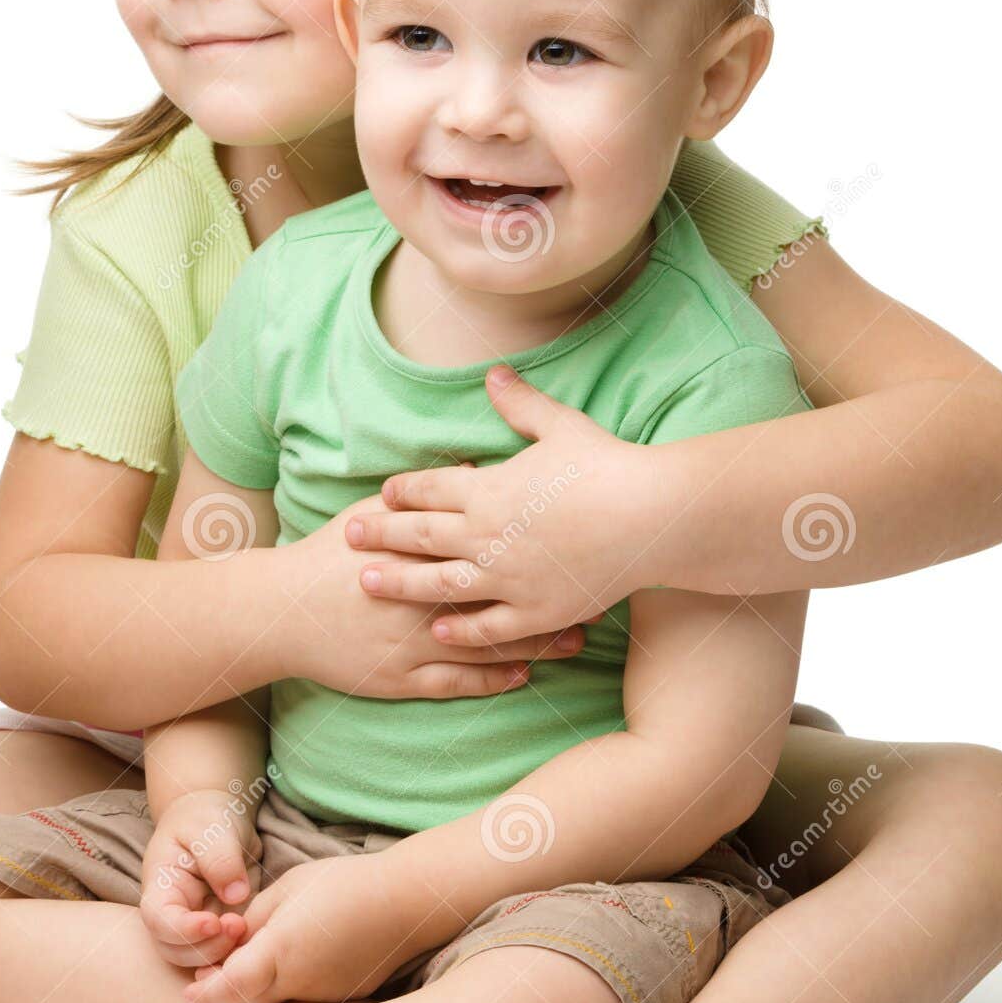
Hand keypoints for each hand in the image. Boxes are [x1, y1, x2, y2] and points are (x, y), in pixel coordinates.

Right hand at [140, 789, 261, 967]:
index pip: (159, 921)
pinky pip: (222, 952)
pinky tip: (252, 933)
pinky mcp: (218, 929)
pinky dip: (236, 952)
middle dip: (206, 947)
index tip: (213, 922)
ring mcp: (195, 924)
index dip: (183, 930)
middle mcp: (173, 912)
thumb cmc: (205, 817)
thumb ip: (220, 858)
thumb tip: (235, 896)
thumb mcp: (210, 827)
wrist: (216, 818)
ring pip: (198, 959)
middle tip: (236, 925)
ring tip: (244, 926)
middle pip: (175, 950)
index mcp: (161, 886)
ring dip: (222, 953)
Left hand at [182, 851, 421, 1002]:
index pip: (229, 984)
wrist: (403, 901)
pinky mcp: (340, 1000)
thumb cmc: (342, 883)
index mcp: (280, 949)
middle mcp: (298, 981)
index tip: (191, 988)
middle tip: (209, 976)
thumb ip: (255, 918)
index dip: (206, 990)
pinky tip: (291, 967)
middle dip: (226, 991)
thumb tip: (233, 940)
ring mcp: (321, 996)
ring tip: (251, 965)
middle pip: (247, 999)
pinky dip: (287, 991)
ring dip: (256, 991)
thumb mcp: (288, 887)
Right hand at [281, 493, 586, 698]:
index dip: (532, 546)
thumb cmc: (328, 557)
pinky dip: (493, 679)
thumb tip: (476, 468)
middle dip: (547, 600)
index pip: (484, 547)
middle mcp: (417, 599)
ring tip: (575, 640)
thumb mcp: (372, 513)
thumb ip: (426, 496)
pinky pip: (457, 683)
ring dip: (534, 643)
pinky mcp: (401, 679)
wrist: (281, 613)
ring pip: (486, 645)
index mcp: (413, 553)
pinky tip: (524, 674)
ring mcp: (410, 644)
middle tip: (595, 597)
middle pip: (497, 598)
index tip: (573, 541)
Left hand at [346, 366, 653, 644]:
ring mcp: (508, 577)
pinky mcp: (535, 610)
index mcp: (490, 488)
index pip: (433, 489)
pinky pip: (488, 625)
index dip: (405, 490)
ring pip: (439, 583)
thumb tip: (492, 372)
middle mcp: (487, 535)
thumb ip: (520, 404)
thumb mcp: (561, 425)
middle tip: (349, 537)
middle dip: (382, 534)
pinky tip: (438, 630)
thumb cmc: (609, 465)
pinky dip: (460, 628)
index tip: (383, 493)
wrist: (652, 516)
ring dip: (401, 583)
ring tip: (368, 583)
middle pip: (421, 535)